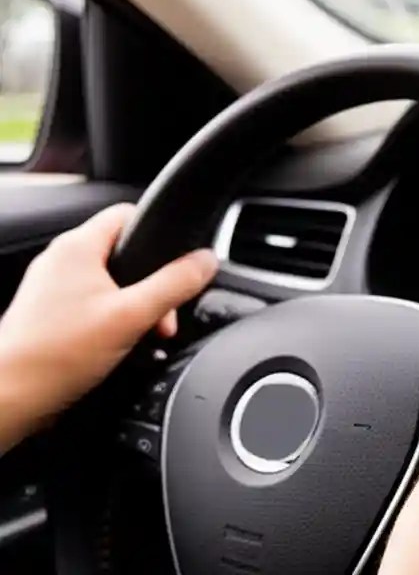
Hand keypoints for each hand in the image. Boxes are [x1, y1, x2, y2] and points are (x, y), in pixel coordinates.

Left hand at [0, 204, 217, 449]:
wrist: (11, 396)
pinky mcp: (47, 312)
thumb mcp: (133, 316)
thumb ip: (175, 284)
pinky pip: (92, 302)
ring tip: (142, 334)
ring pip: (110, 281)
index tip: (179, 265)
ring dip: (134, 305)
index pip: (128, 214)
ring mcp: (50, 286)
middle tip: (162, 317)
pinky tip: (119, 344)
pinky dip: (112, 318)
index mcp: (77, 247)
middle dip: (152, 284)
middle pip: (123, 253)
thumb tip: (206, 260)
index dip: (160, 235)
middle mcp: (59, 260)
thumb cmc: (57, 355)